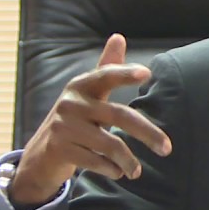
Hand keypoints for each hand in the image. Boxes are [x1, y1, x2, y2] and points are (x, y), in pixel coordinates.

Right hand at [9, 34, 170, 204]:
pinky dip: (111, 169)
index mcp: (81, 85)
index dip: (125, 73)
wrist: (41, 153)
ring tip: (136, 171)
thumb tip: (119, 36)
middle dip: (147, 133)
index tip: (147, 73)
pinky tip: (118, 173)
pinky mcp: (60, 149)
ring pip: (109, 144)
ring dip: (128, 161)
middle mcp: (71, 103)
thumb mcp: (88, 93)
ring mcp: (64, 127)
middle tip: (167, 149)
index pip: (106, 75)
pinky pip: (96, 161)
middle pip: (119, 115)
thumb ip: (107, 68)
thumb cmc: (76, 119)